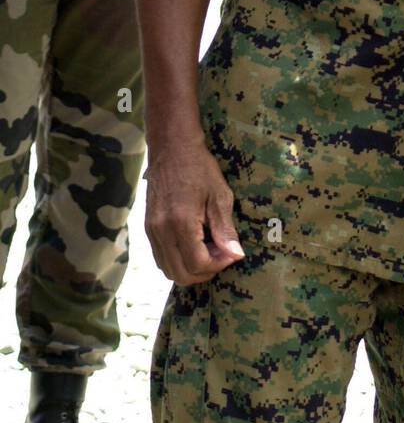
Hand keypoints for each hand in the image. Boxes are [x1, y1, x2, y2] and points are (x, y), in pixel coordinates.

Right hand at [145, 130, 244, 284]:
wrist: (172, 148)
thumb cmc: (199, 168)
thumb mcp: (220, 195)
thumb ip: (225, 229)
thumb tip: (236, 255)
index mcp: (180, 222)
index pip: (197, 264)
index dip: (218, 265)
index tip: (231, 253)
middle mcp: (161, 231)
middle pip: (180, 274)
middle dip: (205, 272)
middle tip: (221, 254)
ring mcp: (151, 231)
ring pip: (168, 270)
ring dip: (190, 268)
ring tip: (209, 249)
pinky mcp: (148, 229)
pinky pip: (161, 258)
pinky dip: (178, 260)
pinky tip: (195, 244)